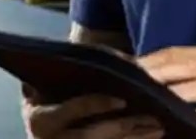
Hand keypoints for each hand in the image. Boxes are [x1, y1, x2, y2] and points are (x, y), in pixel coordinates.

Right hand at [21, 85, 162, 138]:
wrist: (38, 127)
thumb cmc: (45, 97)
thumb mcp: (47, 85)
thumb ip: (72, 73)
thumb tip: (122, 63)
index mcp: (39, 118)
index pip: (71, 110)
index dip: (96, 105)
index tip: (122, 100)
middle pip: (91, 136)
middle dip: (122, 128)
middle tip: (151, 120)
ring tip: (158, 129)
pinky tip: (146, 137)